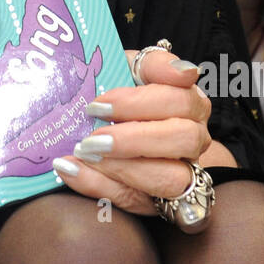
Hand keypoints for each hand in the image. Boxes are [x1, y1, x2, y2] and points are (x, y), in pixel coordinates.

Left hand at [52, 46, 231, 216]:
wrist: (115, 128)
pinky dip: (99, 185)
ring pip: (170, 178)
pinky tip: (70, 169)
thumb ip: (153, 63)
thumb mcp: (130, 67)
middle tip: (92, 136)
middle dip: (133, 138)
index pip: (181, 97)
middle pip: (183, 138)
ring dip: (122, 168)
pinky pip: (135, 200)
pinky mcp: (157, 200)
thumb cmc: (123, 92)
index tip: (99, 102)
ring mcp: (181, 172)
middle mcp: (193, 137)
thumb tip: (183, 70)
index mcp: (189, 100)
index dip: (140, 102)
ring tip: (84, 153)